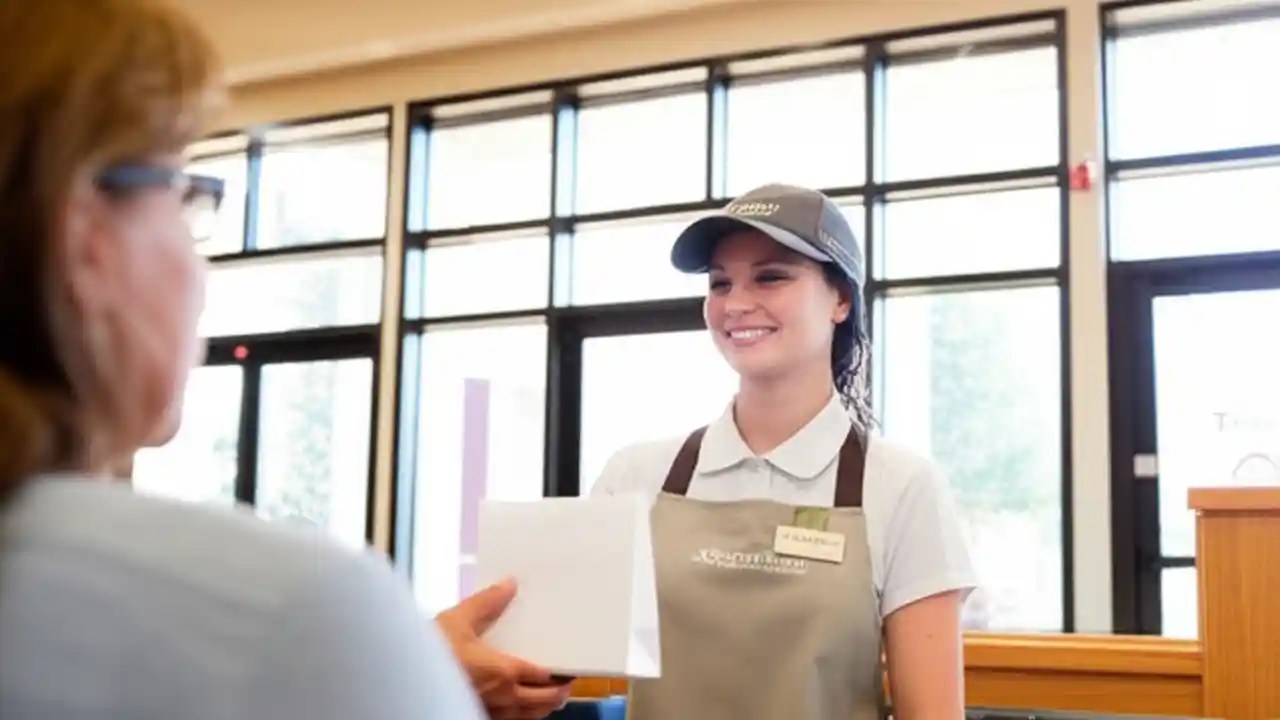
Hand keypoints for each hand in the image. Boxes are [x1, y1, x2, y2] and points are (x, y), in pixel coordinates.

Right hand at [437, 579, 573, 719]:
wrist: (403, 678)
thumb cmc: (428, 653)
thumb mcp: (457, 620)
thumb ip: (486, 603)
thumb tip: (509, 585)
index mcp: (504, 672)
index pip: (544, 676)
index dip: (560, 674)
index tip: (568, 668)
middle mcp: (503, 698)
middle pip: (543, 701)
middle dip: (558, 693)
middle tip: (565, 684)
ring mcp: (491, 712)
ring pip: (529, 716)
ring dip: (543, 707)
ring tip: (549, 698)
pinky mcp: (476, 716)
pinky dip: (521, 715)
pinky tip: (516, 707)